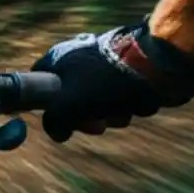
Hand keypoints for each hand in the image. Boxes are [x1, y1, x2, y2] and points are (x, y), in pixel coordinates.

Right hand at [31, 18, 193, 142]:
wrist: (157, 63)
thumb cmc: (107, 80)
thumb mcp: (69, 104)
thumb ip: (54, 121)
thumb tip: (58, 134)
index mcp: (59, 58)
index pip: (36, 83)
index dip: (44, 104)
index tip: (59, 118)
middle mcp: (78, 59)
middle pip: (68, 100)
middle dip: (84, 116)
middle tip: (97, 124)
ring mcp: (102, 65)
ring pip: (95, 103)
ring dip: (108, 115)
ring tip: (121, 112)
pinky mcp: (124, 72)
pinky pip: (117, 98)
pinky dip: (125, 105)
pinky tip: (134, 104)